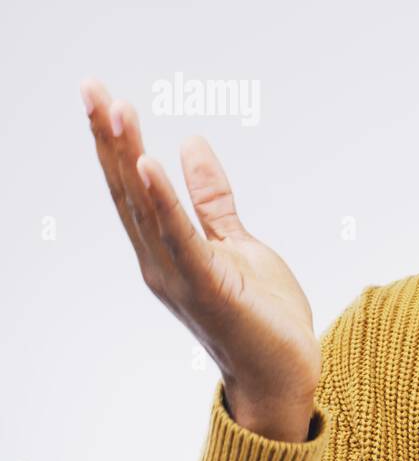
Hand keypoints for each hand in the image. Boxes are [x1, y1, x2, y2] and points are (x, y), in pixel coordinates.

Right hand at [80, 79, 320, 441]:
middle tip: (92, 87)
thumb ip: (211, 199)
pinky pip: (182, 238)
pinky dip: (164, 201)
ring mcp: (180, 276)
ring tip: (116, 110)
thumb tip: (191, 142)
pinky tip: (148, 164)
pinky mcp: (208, 288)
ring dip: (129, 156)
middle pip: (128, 190)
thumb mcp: (238, 242)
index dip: (116, 141)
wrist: (284, 373)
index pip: (133, 187)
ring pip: (146, 208)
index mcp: (166, 250)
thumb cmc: (261, 314)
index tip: (103, 94)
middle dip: (110, 138)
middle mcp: (160, 262)